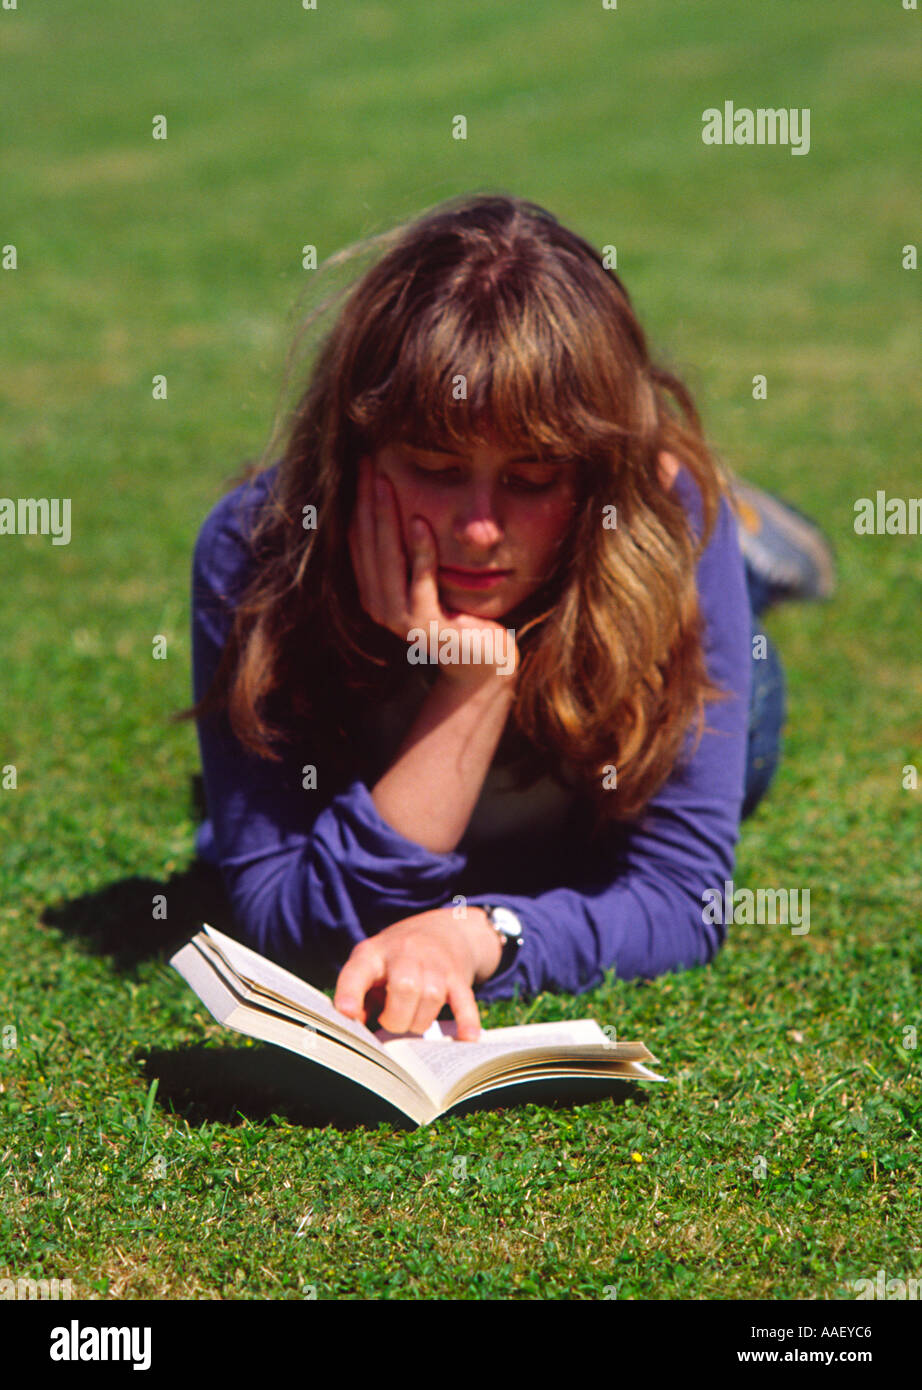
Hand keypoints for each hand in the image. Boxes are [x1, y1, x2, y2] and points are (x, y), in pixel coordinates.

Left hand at [333, 907, 502, 1039]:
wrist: (444, 928)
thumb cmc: (396, 959)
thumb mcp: (371, 967)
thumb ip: (360, 999)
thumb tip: (355, 1032)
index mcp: (374, 953)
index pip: (358, 971)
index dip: (351, 993)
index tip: (347, 1013)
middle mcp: (404, 953)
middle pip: (404, 987)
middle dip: (396, 1018)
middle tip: (392, 1022)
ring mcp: (435, 963)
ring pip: (432, 997)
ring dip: (420, 1021)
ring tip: (413, 1022)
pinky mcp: (458, 977)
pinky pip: (464, 1001)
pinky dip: (466, 1021)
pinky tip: (466, 1039)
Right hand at [347, 456, 518, 686]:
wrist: (482, 663)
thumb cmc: (460, 614)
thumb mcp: (429, 577)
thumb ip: (411, 550)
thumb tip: (406, 501)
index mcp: (374, 592)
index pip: (359, 538)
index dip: (359, 501)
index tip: (364, 465)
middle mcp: (379, 606)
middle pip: (367, 544)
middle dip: (367, 501)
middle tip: (369, 463)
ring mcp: (400, 619)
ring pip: (387, 560)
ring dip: (386, 519)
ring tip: (386, 483)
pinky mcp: (426, 627)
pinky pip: (421, 582)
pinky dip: (421, 552)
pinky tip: (421, 522)